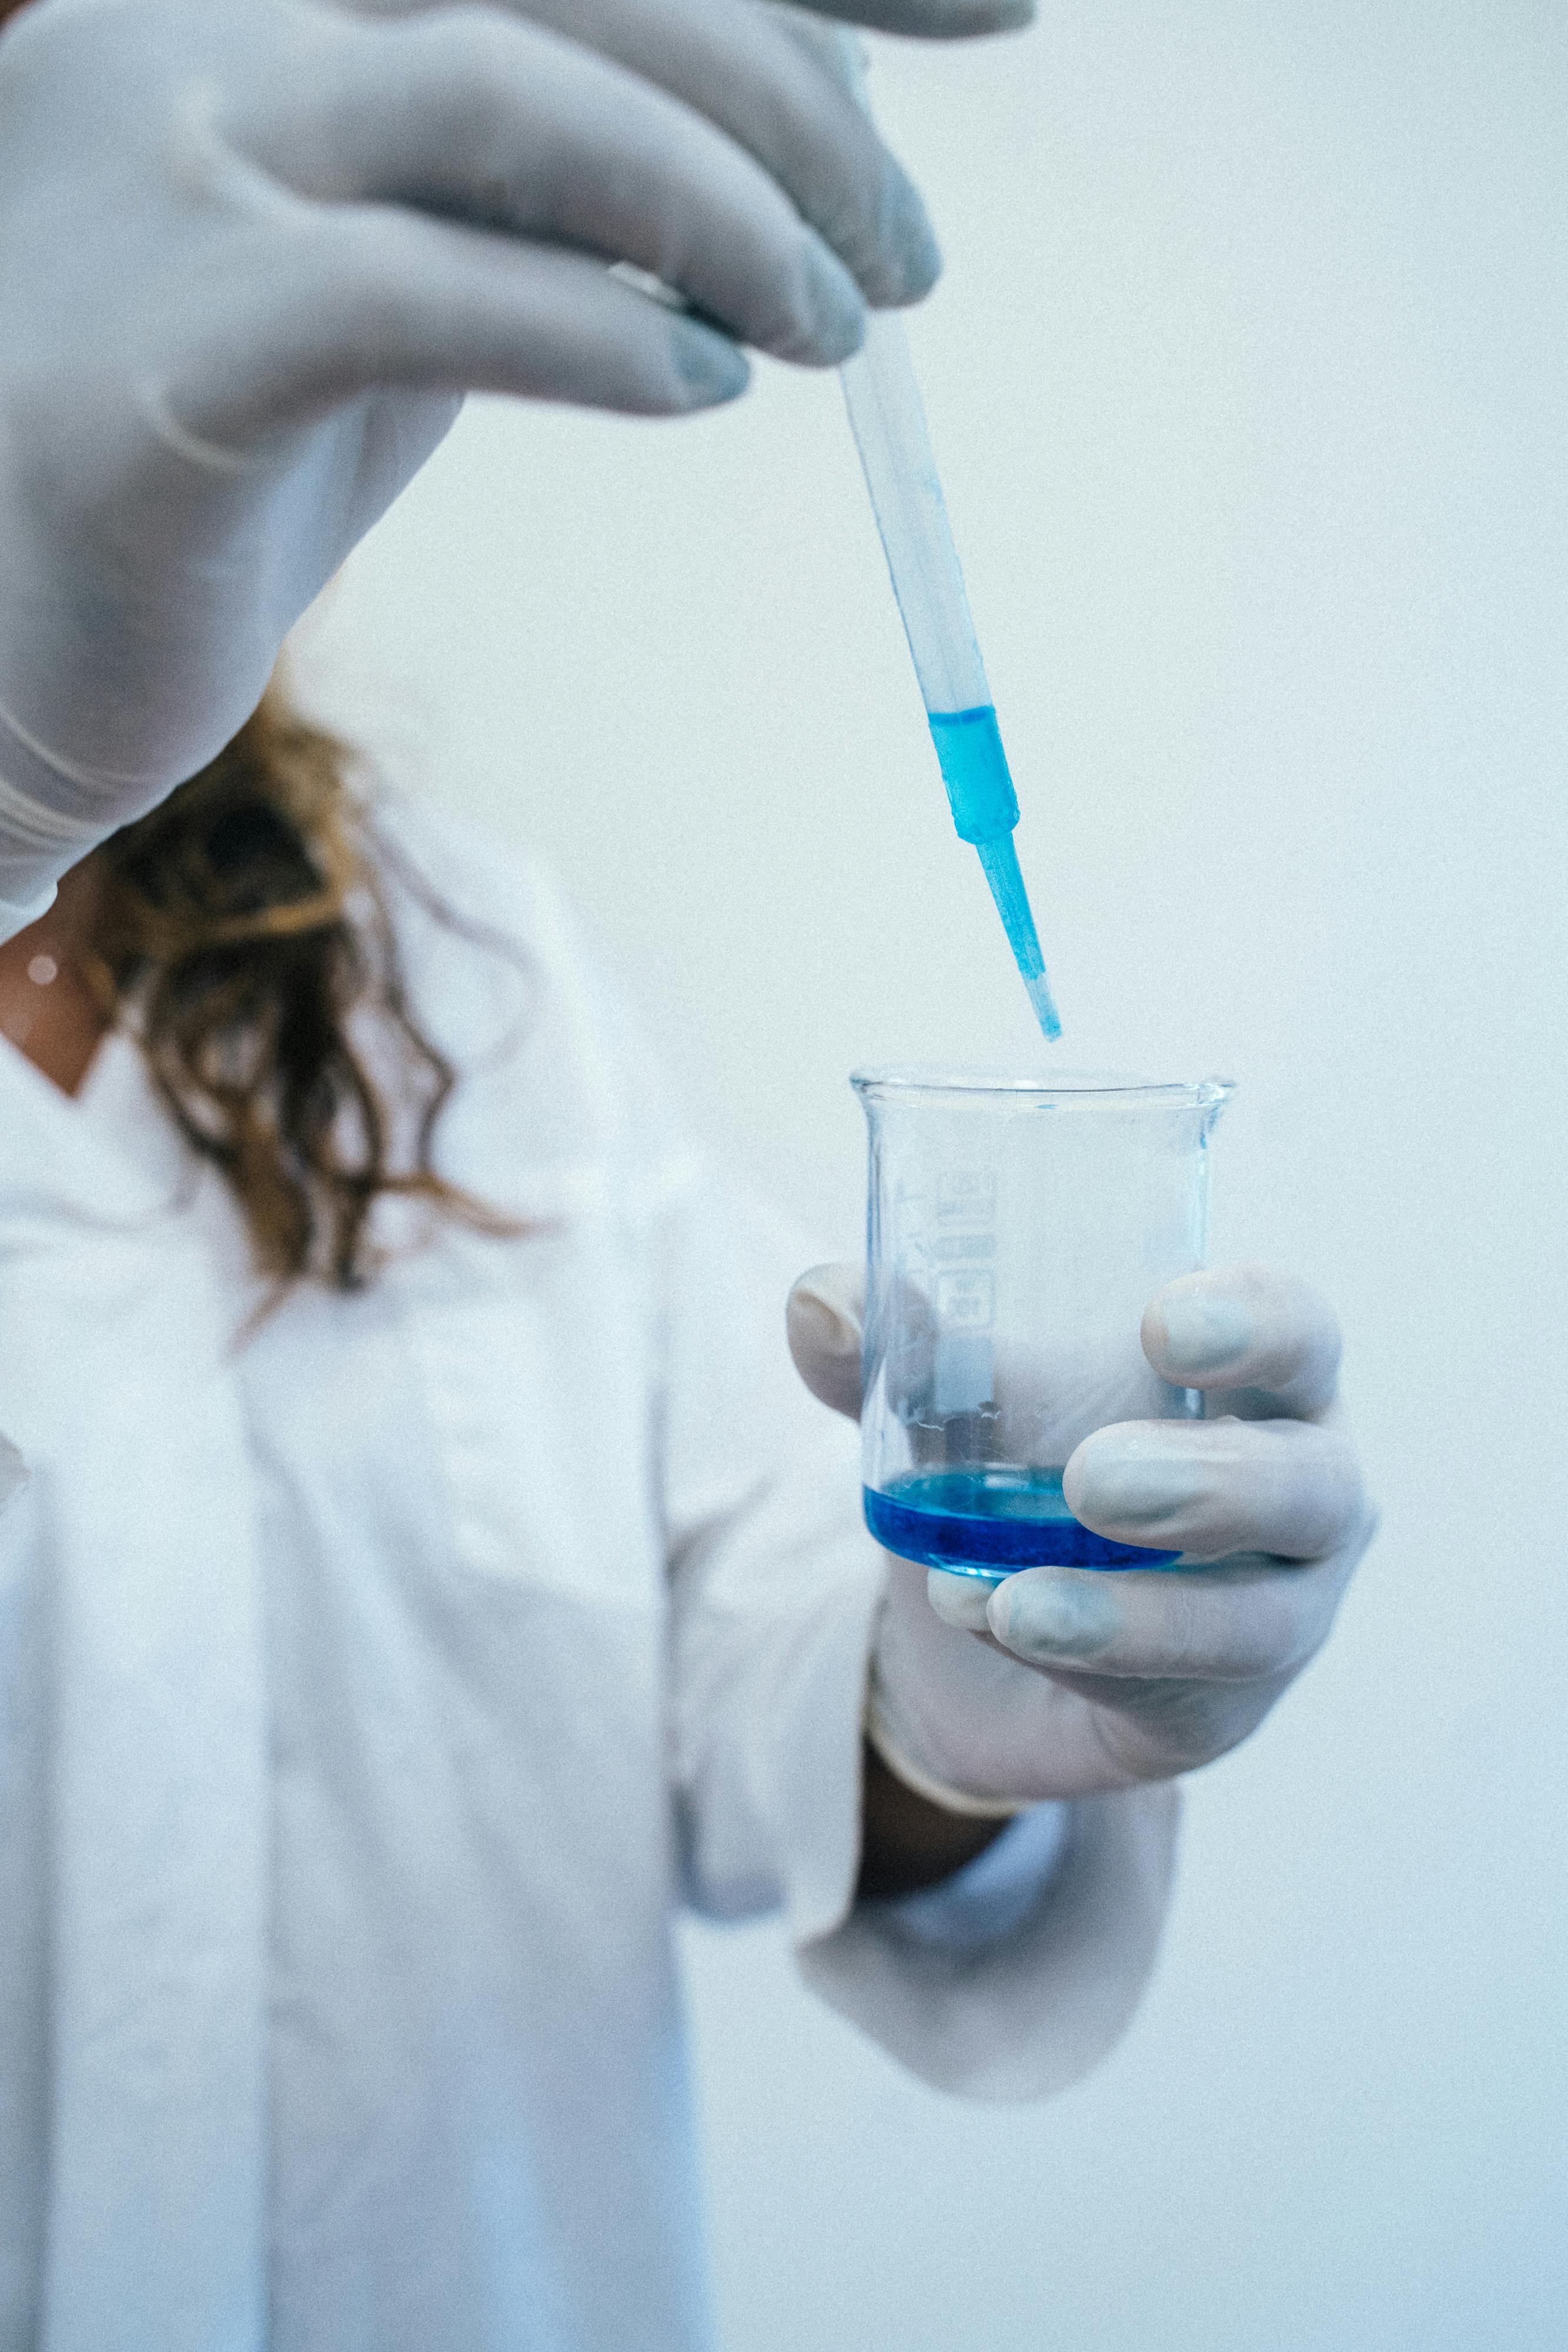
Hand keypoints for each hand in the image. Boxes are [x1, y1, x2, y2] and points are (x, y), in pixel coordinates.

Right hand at [0, 0, 1028, 916]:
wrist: (3, 642)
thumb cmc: (217, 450)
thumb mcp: (402, 269)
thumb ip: (545, 181)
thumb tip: (785, 134)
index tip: (997, 20)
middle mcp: (202, 14)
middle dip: (793, 102)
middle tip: (907, 269)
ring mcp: (158, 165)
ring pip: (499, 93)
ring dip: (726, 209)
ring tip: (838, 334)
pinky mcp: (152, 357)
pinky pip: (412, 291)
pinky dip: (596, 327)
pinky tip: (707, 384)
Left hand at [788, 1261, 1374, 1808]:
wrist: (995, 1627)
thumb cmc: (1026, 1465)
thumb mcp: (960, 1405)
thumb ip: (897, 1352)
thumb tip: (816, 1301)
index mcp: (1261, 1381)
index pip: (1298, 1333)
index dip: (1254, 1322)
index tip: (1161, 1320)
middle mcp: (1303, 1490)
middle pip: (1309, 1483)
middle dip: (1207, 1481)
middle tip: (1091, 1477)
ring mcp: (1283, 1611)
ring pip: (1255, 1620)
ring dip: (1131, 1611)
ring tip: (1014, 1597)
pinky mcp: (1223, 1708)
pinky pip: (1175, 1694)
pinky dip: (1082, 1660)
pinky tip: (995, 1627)